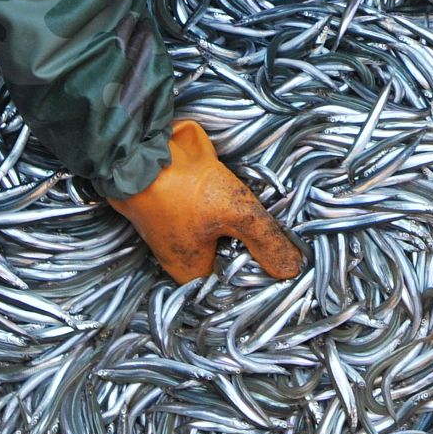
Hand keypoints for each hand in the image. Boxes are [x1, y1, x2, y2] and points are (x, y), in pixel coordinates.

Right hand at [107, 120, 304, 282]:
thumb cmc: (182, 190)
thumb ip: (266, 240)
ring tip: (272, 211)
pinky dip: (226, 198)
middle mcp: (180, 254)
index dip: (258, 275)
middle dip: (251, 244)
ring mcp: (177, 225)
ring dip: (239, 218)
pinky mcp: (178, 199)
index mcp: (190, 271)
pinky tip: (249, 190)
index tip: (286, 263)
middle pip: (227, 256)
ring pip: (220, 230)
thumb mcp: (236, 213)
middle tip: (285, 235)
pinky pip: (210, 206)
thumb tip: (293, 270)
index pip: (232, 285)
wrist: (139, 148)